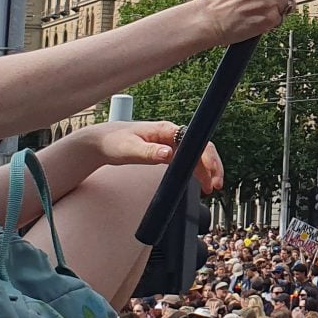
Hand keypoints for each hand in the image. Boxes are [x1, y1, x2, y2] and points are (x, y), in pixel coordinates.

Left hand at [76, 121, 225, 194]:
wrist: (102, 142)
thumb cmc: (114, 141)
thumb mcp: (130, 148)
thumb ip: (149, 152)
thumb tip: (168, 153)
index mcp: (166, 130)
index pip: (195, 141)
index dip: (206, 157)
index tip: (211, 173)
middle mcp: (172, 135)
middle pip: (201, 148)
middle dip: (212, 165)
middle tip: (216, 184)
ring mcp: (171, 143)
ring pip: (196, 155)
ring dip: (207, 170)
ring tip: (211, 187)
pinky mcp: (167, 152)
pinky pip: (188, 160)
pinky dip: (197, 170)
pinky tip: (200, 181)